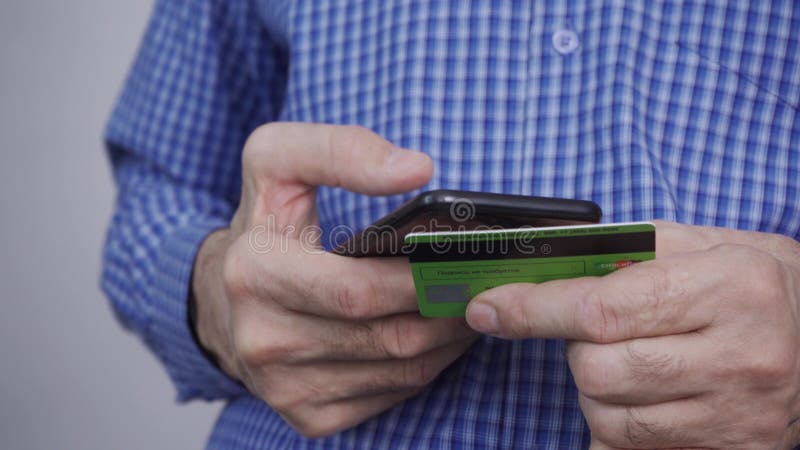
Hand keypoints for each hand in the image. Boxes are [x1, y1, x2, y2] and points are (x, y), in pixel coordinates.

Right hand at [192, 123, 476, 436]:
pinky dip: (426, 367)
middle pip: (390, 338)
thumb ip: (341, 149)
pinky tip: (435, 336)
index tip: (461, 261)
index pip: (357, 291)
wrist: (223, 297)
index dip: (420, 281)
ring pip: (400, 372)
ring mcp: (283, 387)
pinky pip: (391, 396)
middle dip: (448, 311)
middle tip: (480, 283)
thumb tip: (415, 170)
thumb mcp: (279, 160)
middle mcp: (262, 339)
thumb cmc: (266, 223)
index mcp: (254, 273)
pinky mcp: (307, 416)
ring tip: (468, 304)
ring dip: (448, 340)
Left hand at [466, 220, 799, 448]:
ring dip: (594, 388)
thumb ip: (623, 250)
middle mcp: (739, 358)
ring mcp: (735, 417)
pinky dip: (615, 424)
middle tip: (597, 329)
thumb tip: (537, 257)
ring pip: (607, 415)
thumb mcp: (698, 245)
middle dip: (574, 347)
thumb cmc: (747, 282)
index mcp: (730, 288)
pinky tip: (642, 396)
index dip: (533, 309)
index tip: (488, 308)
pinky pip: (629, 449)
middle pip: (596, 370)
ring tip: (629, 360)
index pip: (602, 308)